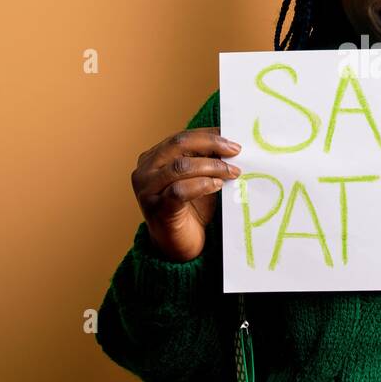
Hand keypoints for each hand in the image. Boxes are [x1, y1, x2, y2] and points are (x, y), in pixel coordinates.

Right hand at [131, 126, 240, 261]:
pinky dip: (202, 184)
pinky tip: (217, 186)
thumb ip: (207, 160)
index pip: (182, 138)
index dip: (209, 135)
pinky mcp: (156, 209)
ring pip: (181, 166)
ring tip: (232, 172)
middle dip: (211, 144)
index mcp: (153, 158)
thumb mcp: (199, 178)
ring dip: (212, 166)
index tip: (233, 138)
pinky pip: (180, 190)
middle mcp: (145, 171)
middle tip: (236, 151)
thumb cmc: (190, 210)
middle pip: (179, 145)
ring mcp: (147, 190)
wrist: (178, 246)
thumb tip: (231, 142)